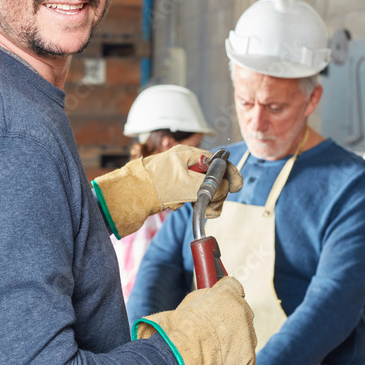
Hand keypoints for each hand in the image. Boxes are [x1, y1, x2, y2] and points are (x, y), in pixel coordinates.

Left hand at [93, 146, 243, 236]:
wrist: (127, 197)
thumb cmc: (153, 184)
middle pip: (214, 178)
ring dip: (206, 202)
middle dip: (217, 193)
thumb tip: (224, 190)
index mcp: (190, 154)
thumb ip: (210, 186)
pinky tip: (181, 206)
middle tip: (211, 206)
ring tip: (200, 210)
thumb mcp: (187, 184)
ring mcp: (180, 177)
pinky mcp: (175, 191)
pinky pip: (193, 198)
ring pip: (205, 190)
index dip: (230, 174)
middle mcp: (186, 164)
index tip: (237, 187)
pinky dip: (193, 205)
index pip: (218, 161)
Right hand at [134, 276, 255, 364]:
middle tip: (213, 331)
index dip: (227, 297)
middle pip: (243, 314)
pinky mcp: (249, 356)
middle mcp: (244, 310)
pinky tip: (221, 362)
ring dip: (235, 341)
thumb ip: (207, 297)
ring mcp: (249, 334)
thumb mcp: (191, 300)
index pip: (235, 288)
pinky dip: (237, 362)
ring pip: (246, 337)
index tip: (221, 304)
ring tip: (214, 349)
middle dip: (231, 321)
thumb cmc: (181, 327)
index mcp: (229, 293)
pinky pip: (247, 359)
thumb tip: (210, 300)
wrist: (182, 351)